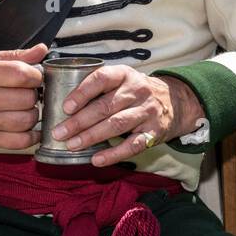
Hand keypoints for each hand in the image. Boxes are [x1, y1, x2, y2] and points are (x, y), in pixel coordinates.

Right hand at [0, 43, 46, 149]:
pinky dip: (31, 135)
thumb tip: (41, 50)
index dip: (35, 76)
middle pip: (28, 99)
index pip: (23, 75)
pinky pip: (22, 141)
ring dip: (31, 114)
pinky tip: (27, 127)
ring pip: (28, 120)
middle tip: (25, 94)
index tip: (33, 77)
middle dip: (32, 95)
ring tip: (22, 109)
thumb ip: (16, 56)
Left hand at [50, 66, 206, 166]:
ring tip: (72, 145)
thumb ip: (98, 87)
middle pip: (106, 106)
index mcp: (125, 75)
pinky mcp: (154, 131)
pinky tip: (97, 159)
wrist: (175, 101)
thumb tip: (61, 105)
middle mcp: (138, 91)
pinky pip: (132, 145)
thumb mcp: (122, 80)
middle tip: (59, 133)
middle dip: (79, 121)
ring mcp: (147, 112)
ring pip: (117, 125)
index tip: (66, 107)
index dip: (82, 92)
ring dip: (92, 136)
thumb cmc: (136, 92)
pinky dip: (113, 154)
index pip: (102, 78)